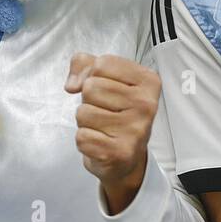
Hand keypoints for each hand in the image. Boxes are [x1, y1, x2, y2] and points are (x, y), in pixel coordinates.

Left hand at [64, 52, 160, 213]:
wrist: (127, 158)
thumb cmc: (117, 113)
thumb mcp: (106, 79)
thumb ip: (84, 65)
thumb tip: (72, 84)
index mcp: (148, 81)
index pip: (102, 63)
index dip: (93, 76)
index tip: (107, 90)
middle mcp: (146, 105)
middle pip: (91, 87)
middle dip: (90, 100)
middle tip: (107, 112)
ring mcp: (135, 130)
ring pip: (82, 112)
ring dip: (86, 121)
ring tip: (103, 127)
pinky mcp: (119, 153)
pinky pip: (81, 136)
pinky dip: (85, 140)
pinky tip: (101, 142)